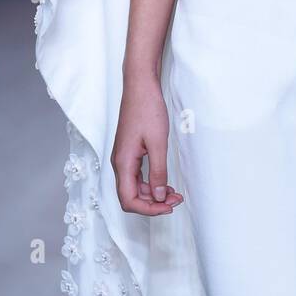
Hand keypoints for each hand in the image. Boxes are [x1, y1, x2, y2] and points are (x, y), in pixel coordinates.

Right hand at [111, 76, 184, 215]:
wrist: (140, 86)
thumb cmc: (147, 109)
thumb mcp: (157, 143)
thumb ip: (158, 172)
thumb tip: (158, 196)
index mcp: (123, 163)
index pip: (129, 200)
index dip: (149, 210)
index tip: (169, 206)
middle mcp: (119, 163)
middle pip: (130, 197)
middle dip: (153, 203)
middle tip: (176, 200)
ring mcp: (123, 157)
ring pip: (134, 187)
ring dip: (153, 194)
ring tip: (175, 192)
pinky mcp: (129, 151)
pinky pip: (137, 175)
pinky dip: (151, 182)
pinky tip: (165, 181)